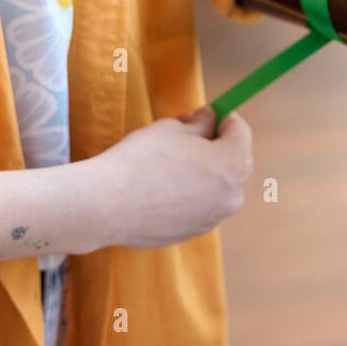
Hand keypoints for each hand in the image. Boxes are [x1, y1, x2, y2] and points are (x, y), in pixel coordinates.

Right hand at [88, 106, 253, 249]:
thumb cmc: (141, 160)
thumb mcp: (172, 129)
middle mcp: (231, 196)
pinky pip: (197, 205)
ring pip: (214, 186)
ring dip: (201, 171)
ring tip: (169, 160)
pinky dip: (187, 193)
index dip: (223, 117)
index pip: (240, 132)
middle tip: (187, 131)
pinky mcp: (192, 233)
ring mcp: (212, 218)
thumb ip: (200, 124)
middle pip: (232, 162)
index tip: (206, 112)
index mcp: (232, 165)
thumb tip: (209, 120)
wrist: (106, 206)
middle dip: (214, 144)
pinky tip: (160, 186)